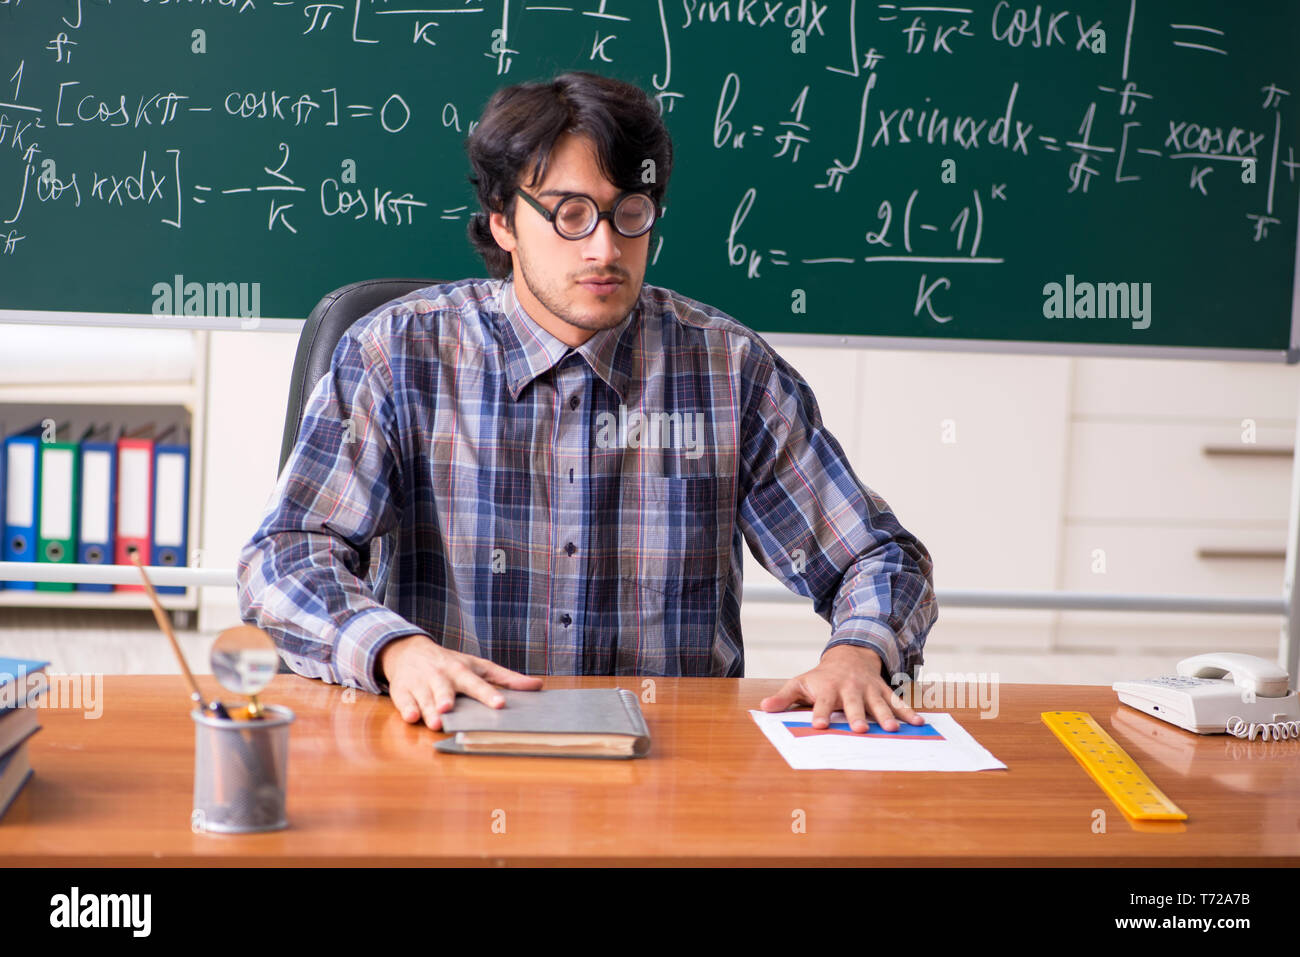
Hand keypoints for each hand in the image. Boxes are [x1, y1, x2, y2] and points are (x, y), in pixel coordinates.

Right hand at [378, 634, 542, 729]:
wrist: (408, 651)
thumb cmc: (450, 663)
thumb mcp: (478, 666)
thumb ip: (506, 678)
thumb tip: (538, 686)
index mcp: (461, 671)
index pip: (477, 683)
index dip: (488, 693)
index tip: (500, 704)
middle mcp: (440, 677)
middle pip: (444, 688)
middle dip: (445, 698)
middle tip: (449, 709)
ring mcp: (420, 683)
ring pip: (425, 698)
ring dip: (429, 709)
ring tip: (436, 722)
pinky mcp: (402, 691)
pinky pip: (403, 701)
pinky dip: (407, 709)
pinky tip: (411, 717)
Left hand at [759, 645, 923, 732]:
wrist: (848, 656)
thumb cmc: (821, 677)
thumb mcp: (800, 683)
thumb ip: (784, 697)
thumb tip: (764, 707)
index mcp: (827, 689)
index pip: (822, 703)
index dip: (820, 713)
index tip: (819, 726)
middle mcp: (849, 689)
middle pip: (853, 704)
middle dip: (857, 716)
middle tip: (860, 730)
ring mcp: (869, 690)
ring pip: (878, 703)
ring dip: (886, 716)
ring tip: (892, 730)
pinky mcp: (883, 691)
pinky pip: (897, 702)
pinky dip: (908, 712)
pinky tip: (918, 723)